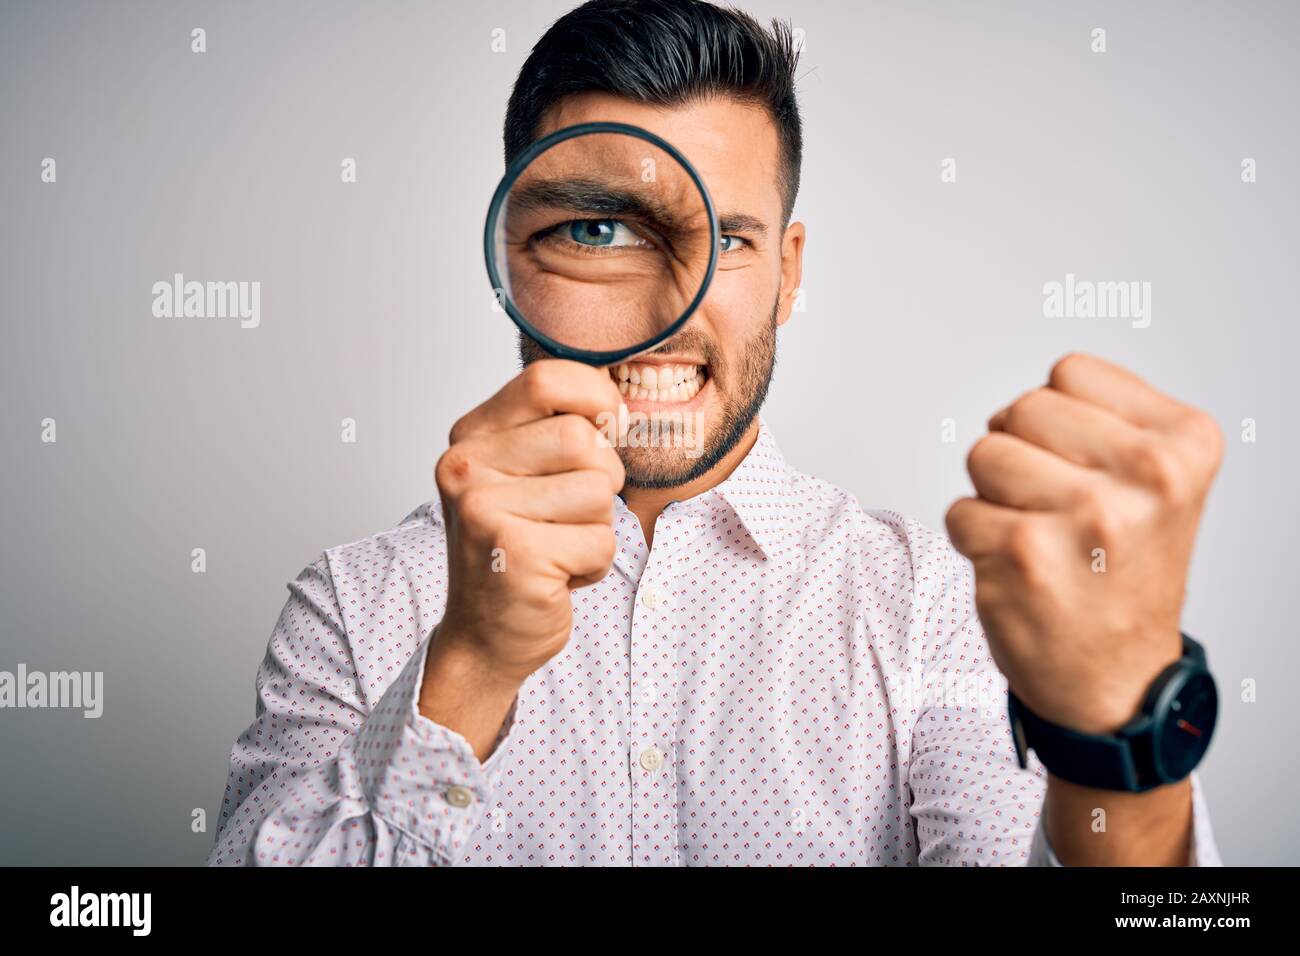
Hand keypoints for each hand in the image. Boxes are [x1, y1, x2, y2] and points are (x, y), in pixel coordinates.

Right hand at [430, 360, 625, 691]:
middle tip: (572, 514)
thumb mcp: (525, 475)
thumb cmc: (518, 549)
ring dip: (598, 526)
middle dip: (602, 478)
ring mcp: (484, 510)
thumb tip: (622, 396)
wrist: (485, 637)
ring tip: (559, 547)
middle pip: (582, 437)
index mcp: (471, 436)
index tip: (606, 430)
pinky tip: (558, 577)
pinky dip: (594, 565)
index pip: (547, 379)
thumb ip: (557, 429)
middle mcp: (467, 466)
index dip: (596, 399)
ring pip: (598, 491)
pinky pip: (600, 541)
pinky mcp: (514, 554)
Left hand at [945, 353, 1224, 734]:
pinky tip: (1019, 571)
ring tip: (1040, 538)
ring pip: (984, 454)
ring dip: (994, 496)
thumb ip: (1110, 420)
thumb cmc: (1125, 576)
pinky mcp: (1024, 554)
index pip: (1069, 373)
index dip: (1057, 421)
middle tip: (1056, 511)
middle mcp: (1145, 476)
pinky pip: (959, 511)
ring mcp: (1085, 515)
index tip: (1086, 470)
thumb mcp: (1161, 482)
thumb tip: (1040, 391)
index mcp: (1182, 443)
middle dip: (1020, 454)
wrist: (1119, 681)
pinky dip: (975, 540)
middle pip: (1020, 409)